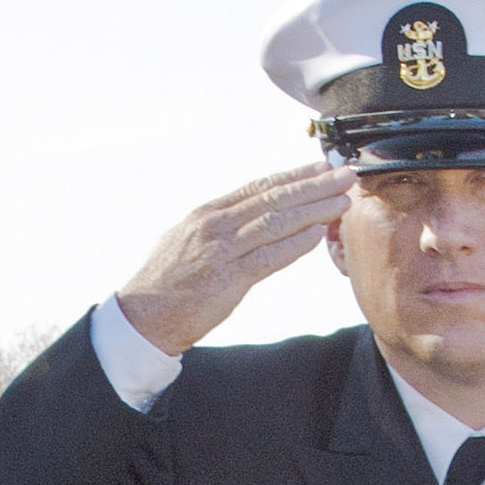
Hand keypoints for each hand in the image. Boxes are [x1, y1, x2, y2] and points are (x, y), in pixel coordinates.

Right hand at [116, 162, 353, 356]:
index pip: (258, 187)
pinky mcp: (226, 280)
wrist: (141, 317)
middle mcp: (215, 226)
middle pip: (273, 198)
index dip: (293, 176)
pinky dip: (295, 244)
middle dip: (313, 185)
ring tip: (342, 202)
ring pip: (275, 222)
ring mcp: (220, 251)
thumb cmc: (164, 283)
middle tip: (344, 175)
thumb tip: (246, 217)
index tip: (319, 168)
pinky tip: (317, 234)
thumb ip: (219, 227)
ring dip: (313, 210)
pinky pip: (268, 258)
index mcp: (207, 214)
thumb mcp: (186, 240)